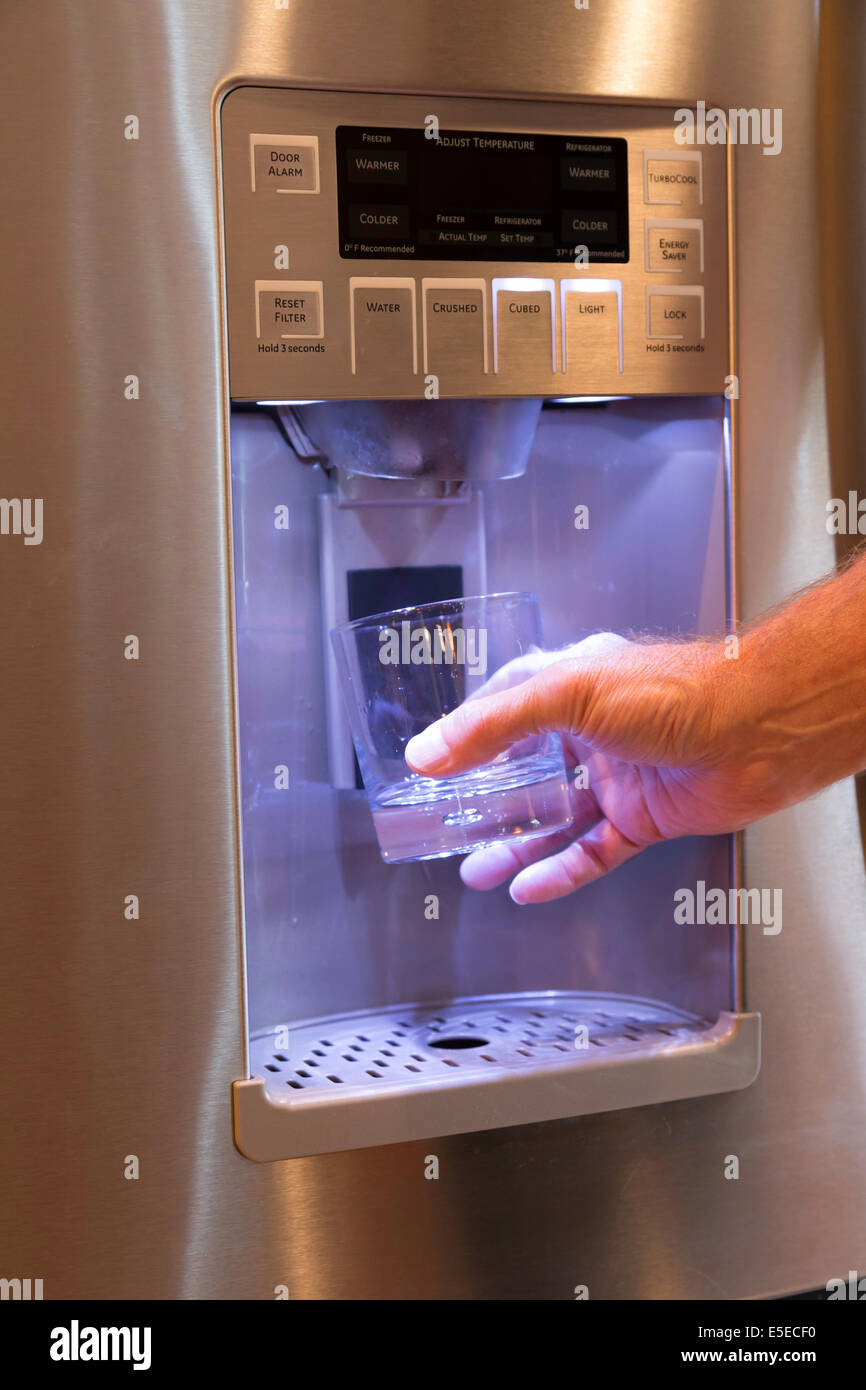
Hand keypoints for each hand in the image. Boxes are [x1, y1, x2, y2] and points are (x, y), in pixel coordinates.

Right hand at [404, 632, 782, 904]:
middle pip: (527, 772)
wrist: (757, 731)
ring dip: (517, 847)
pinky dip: (562, 872)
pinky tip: (530, 889)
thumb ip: (493, 725)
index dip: (467, 738)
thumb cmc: (675, 691)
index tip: (431, 766)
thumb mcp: (566, 693)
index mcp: (571, 684)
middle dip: (487, 804)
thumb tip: (428, 753)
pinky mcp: (646, 818)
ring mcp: (619, 777)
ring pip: (557, 819)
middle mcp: (594, 730)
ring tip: (477, 871)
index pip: (504, 709)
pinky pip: (594, 853)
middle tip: (449, 829)